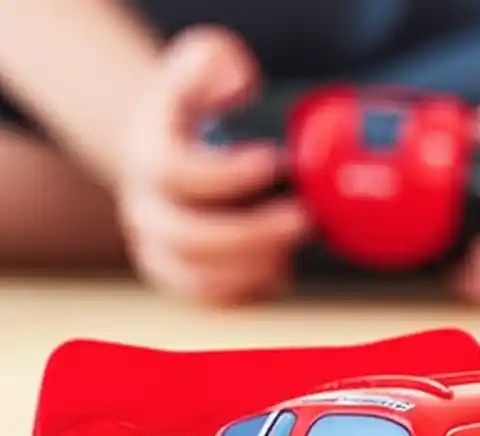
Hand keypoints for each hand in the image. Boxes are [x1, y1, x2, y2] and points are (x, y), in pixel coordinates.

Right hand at [117, 27, 307, 304]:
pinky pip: (214, 300)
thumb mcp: (202, 65)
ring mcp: (161, 248)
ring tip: (295, 246)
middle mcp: (146, 207)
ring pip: (197, 277)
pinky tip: (281, 270)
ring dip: (254, 267)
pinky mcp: (184, 279)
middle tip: (304, 218)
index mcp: (149, 155)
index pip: (173, 172)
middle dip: (251, 234)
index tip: (273, 160)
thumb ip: (213, 61)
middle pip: (186, 236)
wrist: (176, 146)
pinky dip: (251, 291)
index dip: (225, 174)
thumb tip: (236, 84)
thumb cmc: (199, 107)